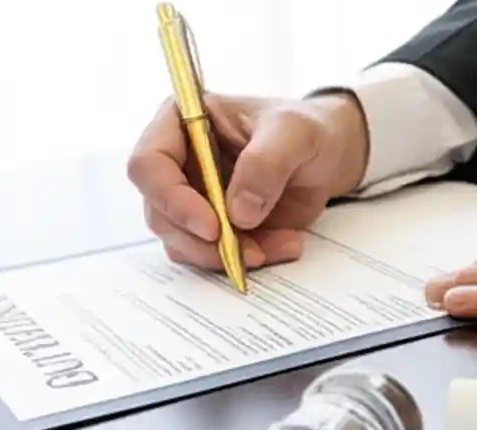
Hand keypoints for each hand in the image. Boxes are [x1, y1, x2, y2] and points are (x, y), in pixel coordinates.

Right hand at [127, 92, 368, 270]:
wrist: (327, 156)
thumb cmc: (305, 129)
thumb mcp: (294, 133)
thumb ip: (265, 164)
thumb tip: (238, 213)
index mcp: (180, 121)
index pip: (149, 164)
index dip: (172, 200)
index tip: (212, 226)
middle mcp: (176, 161)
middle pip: (160, 213)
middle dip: (202, 240)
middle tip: (248, 251)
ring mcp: (190, 197)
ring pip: (182, 241)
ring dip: (226, 254)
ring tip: (277, 245)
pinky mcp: (209, 227)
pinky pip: (210, 255)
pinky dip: (243, 259)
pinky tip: (281, 245)